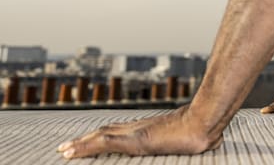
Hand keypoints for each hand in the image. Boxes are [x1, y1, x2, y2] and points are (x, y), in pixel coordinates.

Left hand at [55, 105, 219, 158]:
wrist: (206, 121)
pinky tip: (74, 152)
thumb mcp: (195, 141)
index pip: (118, 133)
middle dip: (84, 141)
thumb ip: (194, 141)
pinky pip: (104, 143)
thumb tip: (209, 142)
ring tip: (64, 151)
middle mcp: (138, 129)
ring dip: (81, 144)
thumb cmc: (204, 131)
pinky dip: (87, 147)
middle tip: (64, 148)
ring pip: (100, 136)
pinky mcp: (134, 139)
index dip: (100, 139)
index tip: (87, 144)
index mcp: (148, 131)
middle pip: (105, 133)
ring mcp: (135, 132)